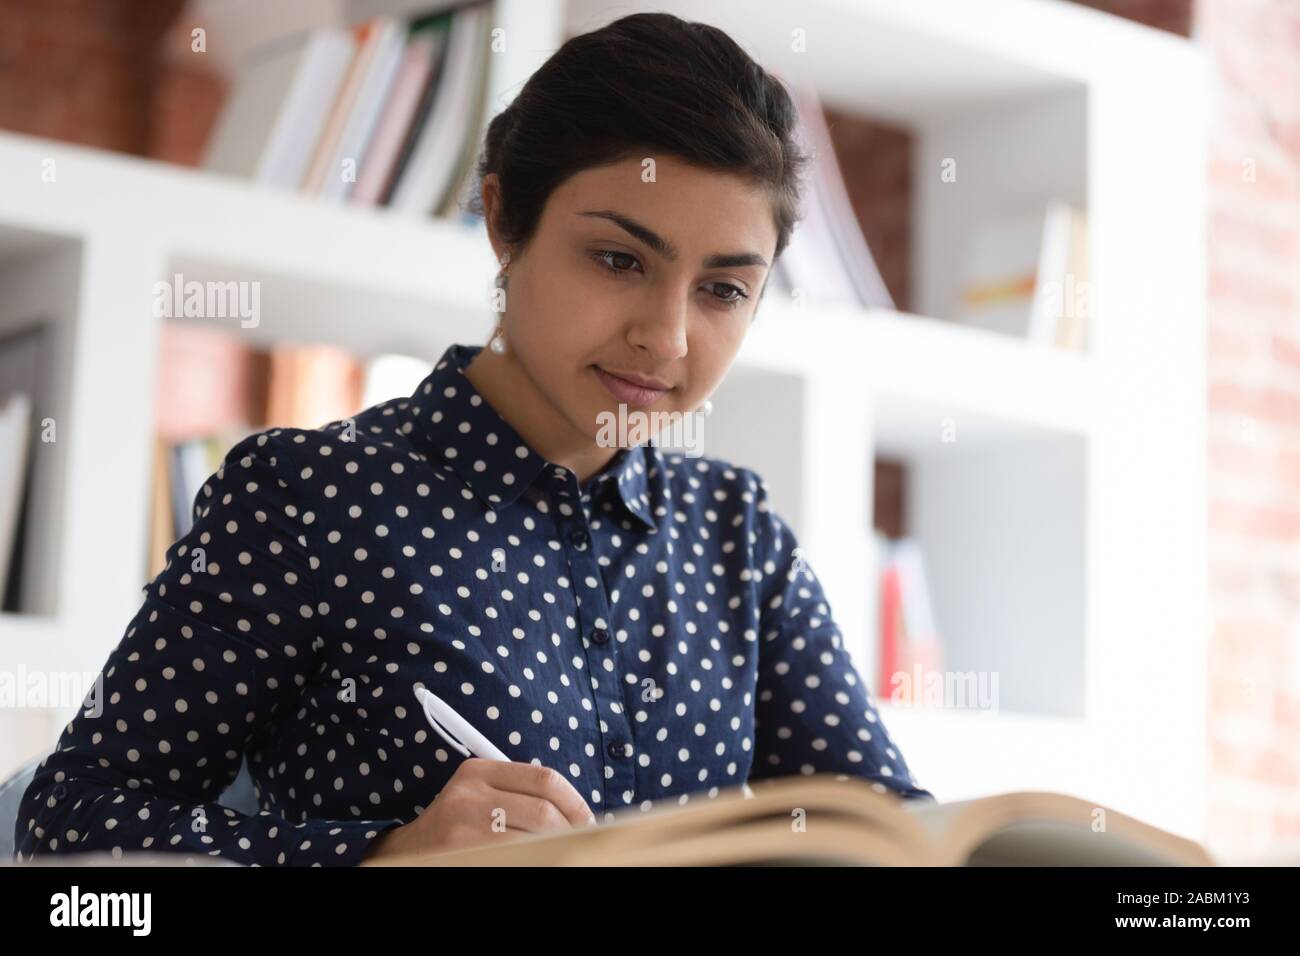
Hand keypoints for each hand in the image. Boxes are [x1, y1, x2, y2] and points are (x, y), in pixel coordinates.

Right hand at [363, 758, 596, 860]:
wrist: (409, 851)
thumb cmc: (457, 823)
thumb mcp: (480, 793)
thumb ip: (518, 791)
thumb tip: (577, 811)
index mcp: (478, 771)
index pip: (545, 779)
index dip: (575, 801)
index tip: (588, 819)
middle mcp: (469, 795)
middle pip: (544, 811)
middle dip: (570, 830)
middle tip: (581, 841)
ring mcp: (464, 829)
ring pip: (533, 839)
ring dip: (556, 849)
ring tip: (563, 852)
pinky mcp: (462, 854)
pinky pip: (517, 857)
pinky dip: (537, 859)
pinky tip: (542, 860)